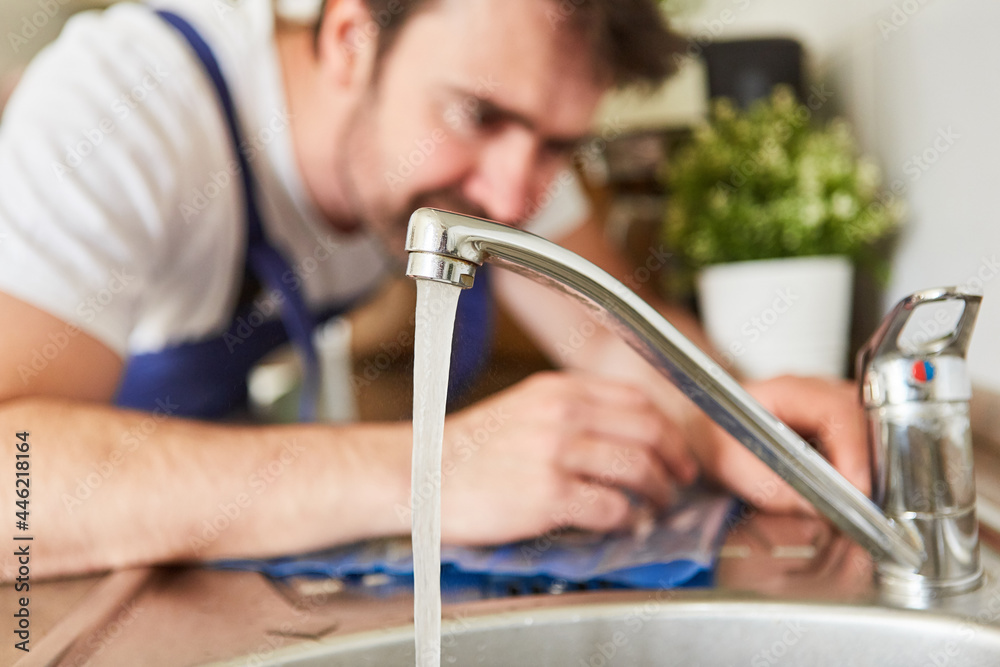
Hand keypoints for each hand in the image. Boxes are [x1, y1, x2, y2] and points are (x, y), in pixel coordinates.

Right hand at [437, 371, 697, 545]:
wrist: (420, 476)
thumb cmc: (467, 449)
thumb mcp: (524, 409)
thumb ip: (572, 412)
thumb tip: (626, 435)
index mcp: (558, 389)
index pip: (637, 399)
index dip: (668, 428)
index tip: (676, 449)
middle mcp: (561, 414)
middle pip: (648, 430)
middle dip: (675, 459)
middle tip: (680, 480)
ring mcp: (554, 453)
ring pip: (637, 468)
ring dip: (657, 492)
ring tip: (655, 506)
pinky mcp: (546, 495)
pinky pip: (611, 506)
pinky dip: (627, 518)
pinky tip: (623, 523)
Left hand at [688, 375, 869, 514]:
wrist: (704, 427)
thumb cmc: (713, 435)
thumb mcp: (729, 464)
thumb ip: (770, 488)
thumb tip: (817, 511)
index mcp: (789, 391)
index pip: (838, 411)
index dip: (854, 451)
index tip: (857, 488)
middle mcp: (817, 393)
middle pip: (866, 420)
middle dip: (872, 464)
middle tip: (866, 504)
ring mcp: (831, 408)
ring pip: (872, 433)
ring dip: (872, 469)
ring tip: (861, 503)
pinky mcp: (837, 429)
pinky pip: (864, 447)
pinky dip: (864, 472)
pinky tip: (852, 496)